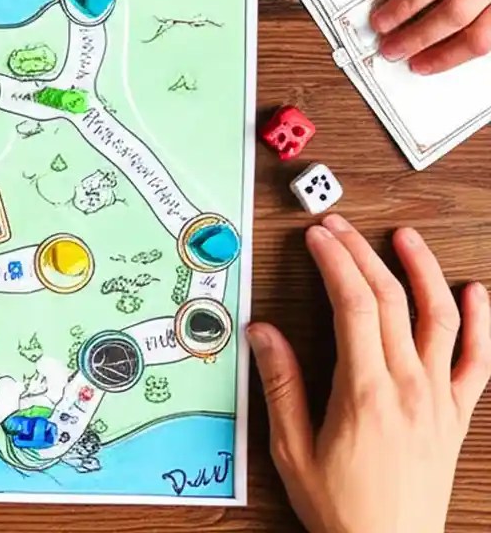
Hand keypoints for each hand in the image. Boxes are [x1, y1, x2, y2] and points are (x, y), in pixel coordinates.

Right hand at [250, 215, 489, 532]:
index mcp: (364, 393)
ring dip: (423, 271)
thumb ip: (280, 387)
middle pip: (390, 301)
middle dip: (362, 254)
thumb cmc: (341, 508)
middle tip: (339, 228)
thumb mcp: (291, 451)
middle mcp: (409, 388)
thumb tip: (263, 334)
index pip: (353, 307)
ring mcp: (438, 398)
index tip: (317, 239)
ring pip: (439, 318)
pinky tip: (475, 293)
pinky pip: (477, 359)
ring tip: (405, 238)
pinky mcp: (455, 415)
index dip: (335, 263)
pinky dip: (481, 322)